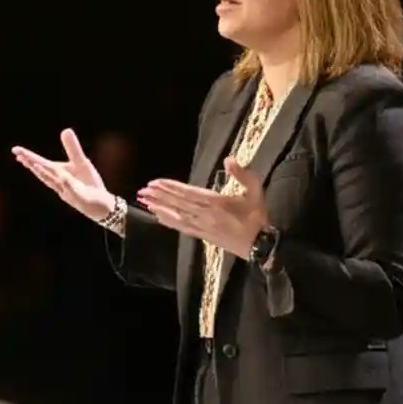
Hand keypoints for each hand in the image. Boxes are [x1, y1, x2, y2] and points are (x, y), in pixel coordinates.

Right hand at [12, 128, 114, 221]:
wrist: (102, 205)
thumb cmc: (89, 184)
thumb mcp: (81, 163)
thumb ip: (73, 148)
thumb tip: (65, 130)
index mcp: (58, 173)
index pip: (41, 164)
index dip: (29, 157)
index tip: (15, 151)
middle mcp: (60, 183)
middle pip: (44, 172)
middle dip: (32, 164)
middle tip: (19, 156)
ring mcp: (69, 191)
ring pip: (55, 182)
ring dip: (45, 174)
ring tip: (34, 164)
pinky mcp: (81, 198)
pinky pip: (73, 191)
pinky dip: (67, 184)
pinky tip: (63, 177)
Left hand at [136, 156, 267, 257]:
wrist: (259, 244)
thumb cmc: (257, 215)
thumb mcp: (255, 191)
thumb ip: (242, 174)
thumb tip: (229, 159)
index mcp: (216, 202)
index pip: (188, 193)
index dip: (170, 188)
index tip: (155, 182)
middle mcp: (205, 215)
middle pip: (178, 204)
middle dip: (159, 196)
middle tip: (143, 190)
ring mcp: (203, 226)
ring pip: (177, 216)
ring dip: (160, 208)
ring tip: (145, 202)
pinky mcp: (203, 236)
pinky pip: (182, 228)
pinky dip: (169, 222)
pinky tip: (159, 218)